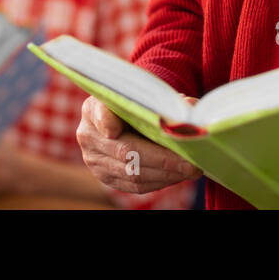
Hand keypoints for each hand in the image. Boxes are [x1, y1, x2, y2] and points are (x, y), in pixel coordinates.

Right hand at [77, 95, 201, 193]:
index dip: (107, 122)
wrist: (119, 118)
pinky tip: (177, 175)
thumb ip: (161, 98)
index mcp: (94, 108)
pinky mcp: (106, 177)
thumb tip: (188, 104)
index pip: (100, 114)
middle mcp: (88, 136)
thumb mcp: (139, 93)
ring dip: (165, 174)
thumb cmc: (133, 102)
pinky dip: (159, 181)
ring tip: (190, 170)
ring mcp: (95, 160)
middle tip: (189, 162)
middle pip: (125, 151)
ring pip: (132, 173)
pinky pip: (133, 185)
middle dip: (162, 159)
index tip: (115, 130)